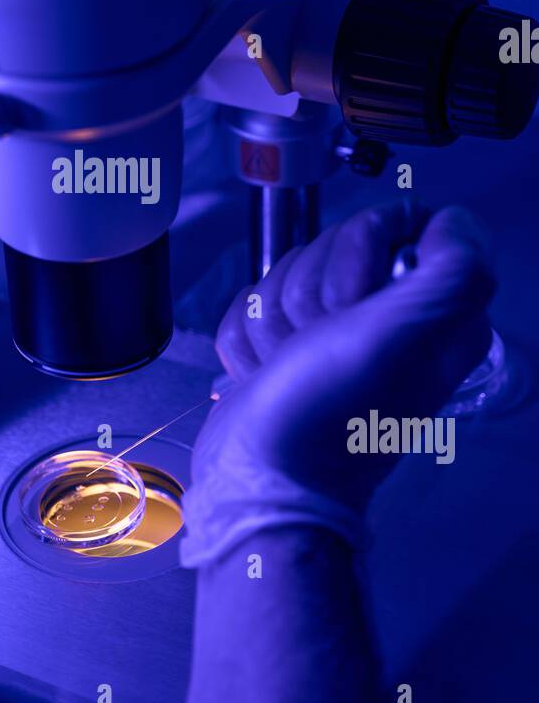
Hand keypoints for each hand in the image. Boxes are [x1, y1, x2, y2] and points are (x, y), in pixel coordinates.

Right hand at [194, 201, 495, 512]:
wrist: (260, 480)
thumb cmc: (330, 417)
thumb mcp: (409, 335)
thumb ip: (456, 267)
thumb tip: (450, 221)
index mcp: (436, 312)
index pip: (396, 222)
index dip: (358, 250)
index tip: (352, 302)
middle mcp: (390, 319)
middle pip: (331, 241)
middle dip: (309, 291)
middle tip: (319, 343)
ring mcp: (332, 331)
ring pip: (284, 270)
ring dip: (274, 319)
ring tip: (290, 366)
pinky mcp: (283, 345)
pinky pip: (249, 303)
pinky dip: (248, 341)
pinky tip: (266, 375)